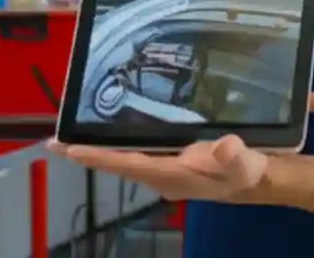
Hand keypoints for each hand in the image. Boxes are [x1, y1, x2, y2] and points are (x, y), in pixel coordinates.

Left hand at [47, 92, 313, 202]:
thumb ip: (234, 155)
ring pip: (124, 158)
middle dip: (88, 152)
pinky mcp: (170, 161)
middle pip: (117, 162)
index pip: (126, 164)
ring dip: (99, 148)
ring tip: (71, 135)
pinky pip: (135, 153)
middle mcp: (161, 174)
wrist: (259, 180)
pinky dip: (117, 144)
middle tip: (54, 140)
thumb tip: (225, 146)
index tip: (66, 149)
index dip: (96, 156)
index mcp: (171, 174)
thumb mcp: (245, 162)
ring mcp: (164, 169)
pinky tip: (107, 133)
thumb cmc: (248, 171)